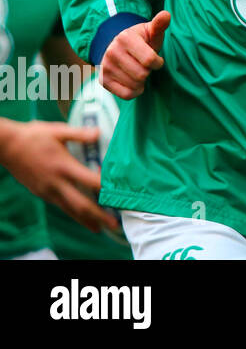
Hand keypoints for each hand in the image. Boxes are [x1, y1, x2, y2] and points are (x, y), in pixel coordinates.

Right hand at [0, 120, 118, 232]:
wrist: (6, 146)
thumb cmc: (33, 136)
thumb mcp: (58, 130)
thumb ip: (80, 133)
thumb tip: (99, 132)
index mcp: (63, 166)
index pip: (89, 181)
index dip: (105, 188)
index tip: (119, 194)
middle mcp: (56, 183)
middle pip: (81, 204)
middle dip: (98, 216)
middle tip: (114, 225)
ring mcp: (47, 190)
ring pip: (70, 210)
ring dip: (86, 220)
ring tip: (100, 229)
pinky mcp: (41, 193)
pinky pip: (60, 206)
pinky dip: (73, 213)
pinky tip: (80, 216)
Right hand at [101, 10, 168, 99]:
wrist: (118, 48)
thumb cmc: (141, 40)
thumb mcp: (150, 31)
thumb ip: (159, 25)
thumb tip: (166, 14)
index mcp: (125, 38)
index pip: (149, 60)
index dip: (158, 62)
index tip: (156, 59)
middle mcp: (112, 52)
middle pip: (142, 74)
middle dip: (148, 71)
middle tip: (144, 65)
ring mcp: (105, 67)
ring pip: (135, 85)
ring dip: (142, 81)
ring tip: (138, 70)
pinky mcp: (103, 80)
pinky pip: (126, 94)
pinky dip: (135, 91)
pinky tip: (134, 82)